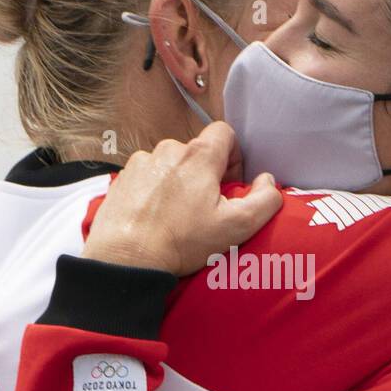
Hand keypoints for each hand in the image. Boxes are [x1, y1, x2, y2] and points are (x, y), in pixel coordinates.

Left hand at [83, 121, 281, 275]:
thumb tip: (268, 180)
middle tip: (204, 209)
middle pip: (197, 152)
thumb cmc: (182, 241)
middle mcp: (168, 150)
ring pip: (170, 164)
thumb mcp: (237, 227)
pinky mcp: (122, 178)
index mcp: (198, 156)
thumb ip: (265, 199)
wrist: (126, 257)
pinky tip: (154, 216)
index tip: (230, 185)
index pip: (224, 133)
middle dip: (206, 174)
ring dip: (178, 182)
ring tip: (176, 215)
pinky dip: (154, 190)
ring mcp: (141, 162)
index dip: (233, 156)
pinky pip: (147, 176)